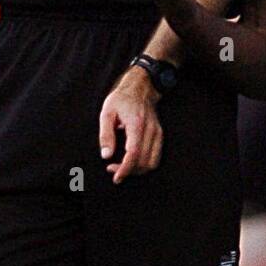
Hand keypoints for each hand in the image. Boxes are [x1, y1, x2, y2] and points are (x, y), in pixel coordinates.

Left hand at [97, 66, 162, 183]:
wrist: (140, 88)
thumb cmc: (122, 99)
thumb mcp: (107, 112)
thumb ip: (106, 134)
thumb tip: (106, 155)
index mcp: (136, 124)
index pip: (134, 153)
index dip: (125, 168)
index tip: (116, 176)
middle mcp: (150, 130)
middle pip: (144, 161)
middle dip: (128, 171)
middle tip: (113, 169)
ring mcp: (157, 133)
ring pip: (152, 162)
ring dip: (138, 170)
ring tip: (123, 168)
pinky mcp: (159, 135)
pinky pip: (156, 157)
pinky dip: (145, 164)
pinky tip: (133, 161)